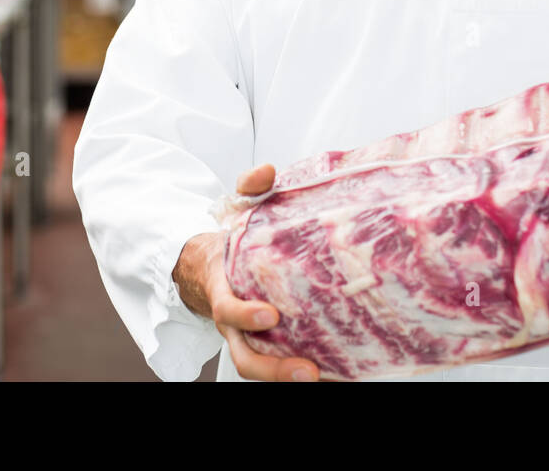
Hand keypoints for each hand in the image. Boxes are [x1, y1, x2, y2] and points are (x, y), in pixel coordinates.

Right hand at [173, 163, 319, 381]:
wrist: (209, 266)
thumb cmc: (231, 239)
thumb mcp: (236, 207)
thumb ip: (250, 186)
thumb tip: (267, 171)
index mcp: (222, 288)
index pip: (226, 308)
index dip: (244, 314)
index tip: (270, 314)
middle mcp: (233, 322)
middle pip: (245, 355)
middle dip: (274, 368)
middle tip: (308, 370)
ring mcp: (249, 337)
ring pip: (260, 366)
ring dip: (289, 377)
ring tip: (324, 378)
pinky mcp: (268, 343)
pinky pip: (281, 361)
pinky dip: (303, 370)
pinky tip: (338, 372)